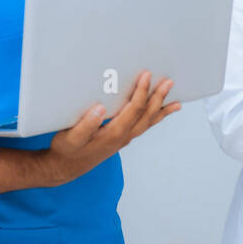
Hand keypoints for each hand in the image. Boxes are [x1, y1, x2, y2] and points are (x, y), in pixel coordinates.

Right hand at [45, 71, 179, 183]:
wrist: (65, 167)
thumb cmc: (67, 150)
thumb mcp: (71, 138)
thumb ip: (85, 125)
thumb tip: (100, 109)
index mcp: (113, 133)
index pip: (134, 109)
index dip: (142, 92)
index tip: (146, 76)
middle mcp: (123, 137)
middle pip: (147, 115)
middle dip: (158, 98)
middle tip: (169, 82)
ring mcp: (124, 139)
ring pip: (148, 123)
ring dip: (161, 110)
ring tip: (176, 103)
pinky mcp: (121, 139)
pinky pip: (143, 127)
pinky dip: (154, 119)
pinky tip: (159, 113)